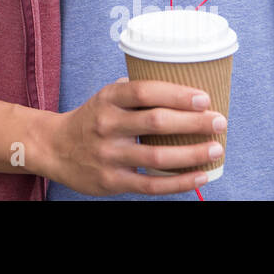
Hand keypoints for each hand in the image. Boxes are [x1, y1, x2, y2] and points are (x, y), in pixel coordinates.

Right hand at [44, 77, 226, 195]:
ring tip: (215, 148)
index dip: (176, 94)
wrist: (54, 148)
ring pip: (158, 155)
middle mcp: (107, 124)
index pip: (144, 91)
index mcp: (108, 99)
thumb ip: (136, 92)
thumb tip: (183, 89)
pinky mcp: (113, 181)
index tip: (203, 98)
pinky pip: (152, 184)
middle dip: (193, 122)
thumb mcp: (106, 97)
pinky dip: (180, 181)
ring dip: (192, 153)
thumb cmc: (91, 119)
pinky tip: (200, 176)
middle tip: (218, 121)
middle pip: (156, 121)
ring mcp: (109, 154)